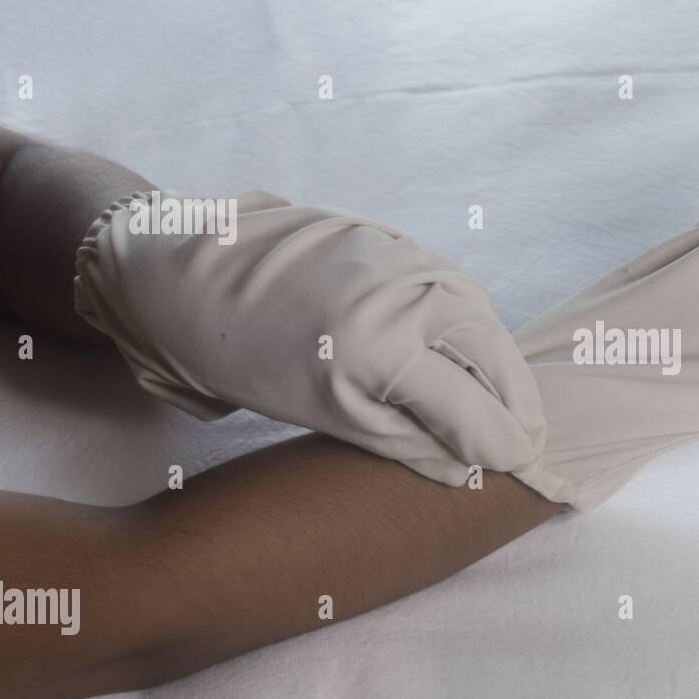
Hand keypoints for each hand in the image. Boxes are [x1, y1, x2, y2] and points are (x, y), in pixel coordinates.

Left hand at [75, 189, 545, 483]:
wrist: (170, 267)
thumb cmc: (233, 354)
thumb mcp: (319, 415)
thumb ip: (404, 441)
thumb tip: (470, 465)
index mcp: (379, 347)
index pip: (475, 407)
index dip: (505, 443)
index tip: (525, 466)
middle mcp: (401, 290)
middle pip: (493, 350)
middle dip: (518, 399)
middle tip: (528, 438)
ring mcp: (396, 251)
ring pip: (475, 309)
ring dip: (497, 357)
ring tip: (501, 399)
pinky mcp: (384, 232)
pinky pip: (445, 280)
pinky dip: (465, 319)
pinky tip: (459, 347)